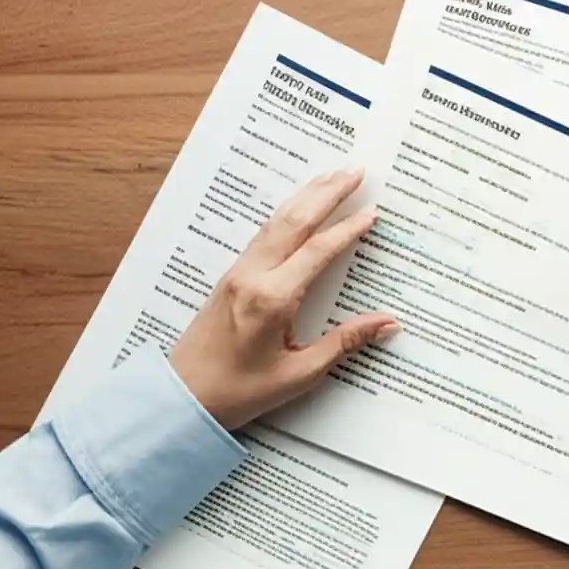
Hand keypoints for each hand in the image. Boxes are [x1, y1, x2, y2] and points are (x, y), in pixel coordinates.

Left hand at [170, 168, 399, 429]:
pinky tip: (298, 206)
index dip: (347, 230)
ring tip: (331, 176)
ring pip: (276, 222)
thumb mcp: (299, 374)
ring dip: (305, 196)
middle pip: (295, 222)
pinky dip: (286, 213)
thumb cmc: (239, 392)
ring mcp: (238, 273)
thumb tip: (386, 322)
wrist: (182, 397)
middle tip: (355, 171)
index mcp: (271, 299)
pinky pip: (263, 234)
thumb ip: (344, 343)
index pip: (318, 252)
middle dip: (327, 193)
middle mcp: (252, 277)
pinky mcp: (230, 278)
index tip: (372, 213)